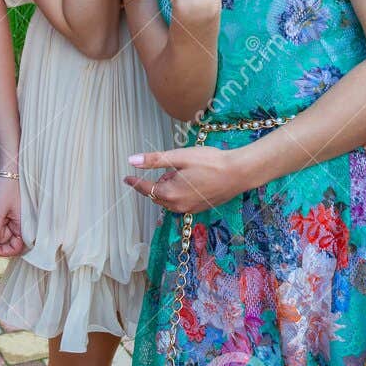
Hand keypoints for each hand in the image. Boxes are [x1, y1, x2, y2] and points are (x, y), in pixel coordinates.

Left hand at [0, 175, 23, 257]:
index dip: (3, 251)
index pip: (16, 248)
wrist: (7, 170)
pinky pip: (2, 224)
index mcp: (24, 226)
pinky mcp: (10, 213)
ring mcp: (16, 219)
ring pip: (2, 233)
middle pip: (7, 241)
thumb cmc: (6, 189)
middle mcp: (22, 225)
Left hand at [123, 146, 246, 213]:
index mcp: (171, 194)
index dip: (135, 182)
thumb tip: (132, 161)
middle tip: (172, 166)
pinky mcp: (200, 208)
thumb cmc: (210, 162)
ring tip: (184, 171)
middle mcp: (178, 206)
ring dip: (170, 186)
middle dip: (159, 182)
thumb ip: (154, 160)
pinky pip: (181, 201)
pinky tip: (193, 179)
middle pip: (158, 195)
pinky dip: (180, 191)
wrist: (239, 173)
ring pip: (170, 199)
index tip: (126, 178)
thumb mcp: (179, 157)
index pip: (146, 189)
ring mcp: (190, 209)